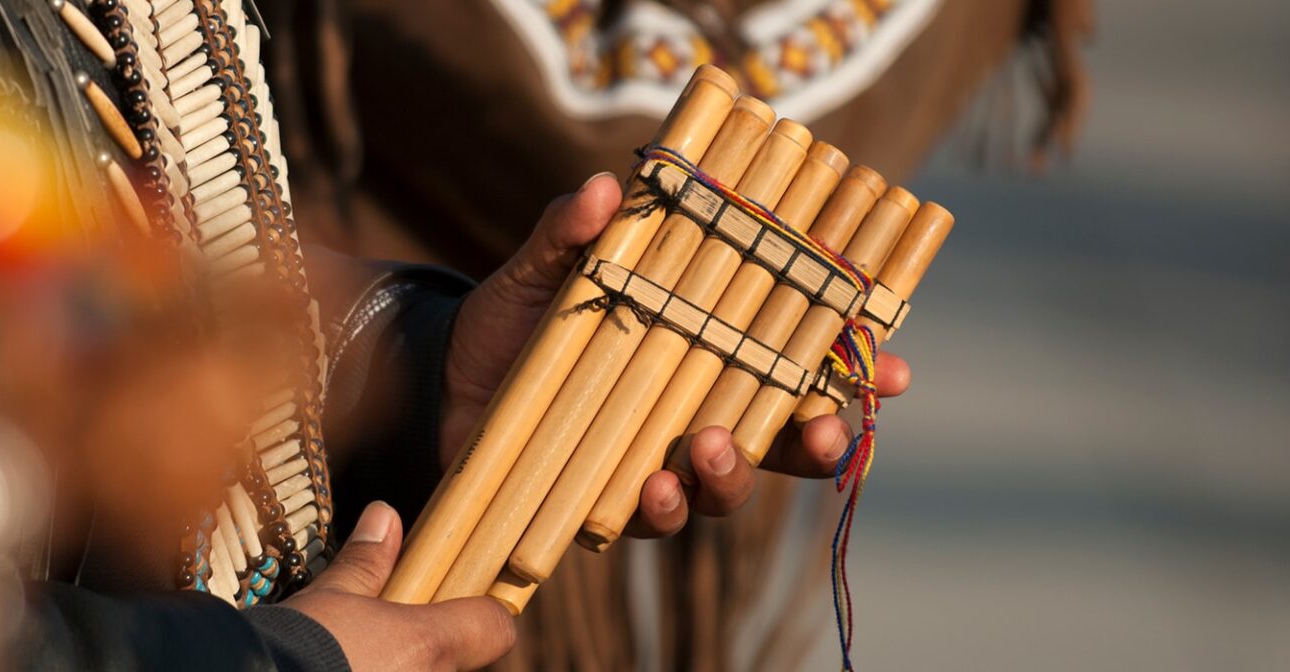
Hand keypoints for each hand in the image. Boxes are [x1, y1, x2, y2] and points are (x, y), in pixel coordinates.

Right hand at [285, 503, 515, 670]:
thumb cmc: (295, 647)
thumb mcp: (330, 597)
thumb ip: (367, 562)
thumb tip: (385, 517)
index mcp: (430, 644)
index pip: (496, 626)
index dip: (483, 608)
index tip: (459, 595)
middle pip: (457, 656)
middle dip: (431, 640)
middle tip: (391, 625)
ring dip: (405, 664)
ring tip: (360, 652)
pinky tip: (349, 668)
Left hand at [442, 173, 913, 537]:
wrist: (439, 384)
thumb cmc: (510, 319)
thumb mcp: (540, 265)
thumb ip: (569, 229)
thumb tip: (603, 188)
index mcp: (700, 349)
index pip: (795, 362)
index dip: (852, 372)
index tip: (897, 371)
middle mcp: (692, 411)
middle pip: (781, 441)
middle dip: (818, 444)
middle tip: (823, 434)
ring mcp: (655, 461)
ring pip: (725, 488)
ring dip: (731, 475)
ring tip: (710, 448)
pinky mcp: (608, 502)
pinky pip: (652, 520)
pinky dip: (661, 507)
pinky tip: (653, 489)